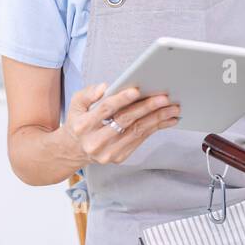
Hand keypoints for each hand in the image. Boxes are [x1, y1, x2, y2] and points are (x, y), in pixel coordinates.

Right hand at [56, 82, 180, 166]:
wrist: (73, 150)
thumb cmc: (77, 122)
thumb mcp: (75, 104)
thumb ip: (88, 94)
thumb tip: (104, 87)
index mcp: (83, 126)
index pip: (105, 109)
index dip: (122, 99)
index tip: (137, 90)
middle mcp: (95, 141)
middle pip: (125, 121)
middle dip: (147, 108)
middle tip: (164, 98)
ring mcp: (108, 152)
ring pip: (137, 132)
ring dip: (157, 119)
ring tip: (172, 109)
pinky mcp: (118, 157)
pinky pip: (140, 140)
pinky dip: (154, 129)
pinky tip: (166, 120)